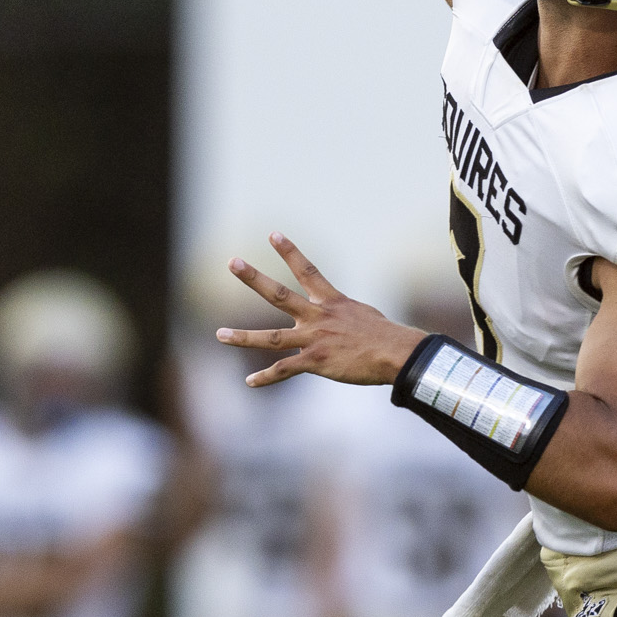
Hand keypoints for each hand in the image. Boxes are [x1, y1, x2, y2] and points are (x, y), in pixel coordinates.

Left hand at [216, 234, 424, 386]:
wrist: (397, 354)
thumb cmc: (385, 336)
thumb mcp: (362, 314)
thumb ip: (342, 312)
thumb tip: (340, 314)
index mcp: (330, 301)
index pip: (307, 269)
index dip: (289, 251)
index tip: (273, 234)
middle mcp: (317, 316)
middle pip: (278, 295)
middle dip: (253, 278)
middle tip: (232, 262)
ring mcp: (314, 339)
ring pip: (270, 338)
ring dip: (243, 337)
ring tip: (219, 334)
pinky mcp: (316, 361)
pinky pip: (285, 369)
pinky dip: (266, 377)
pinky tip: (249, 381)